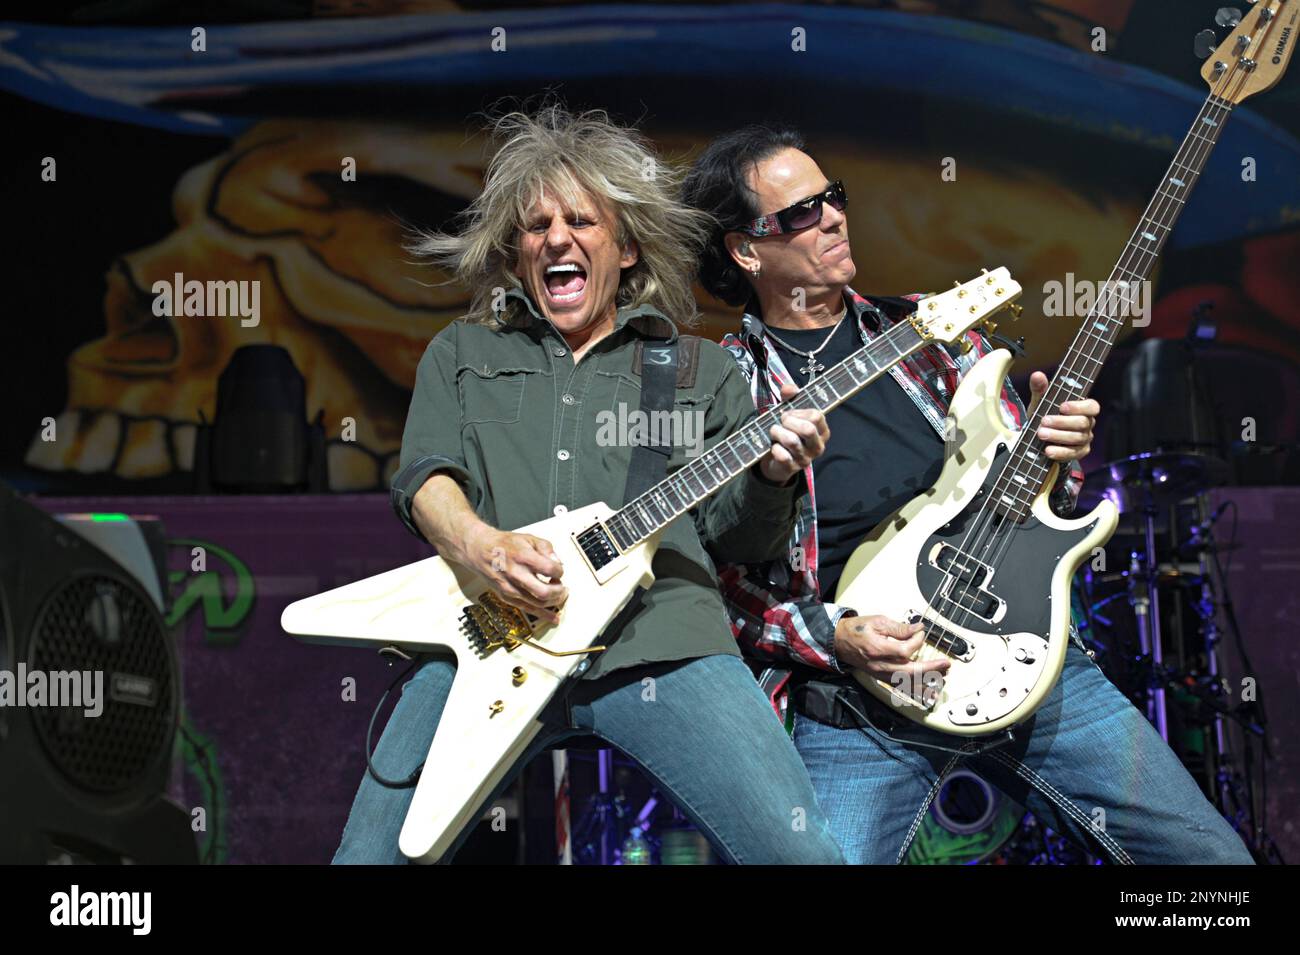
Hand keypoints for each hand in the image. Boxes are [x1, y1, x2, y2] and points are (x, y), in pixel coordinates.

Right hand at [461, 524, 566, 623]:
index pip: (550, 569)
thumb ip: (546, 548)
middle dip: (559, 591)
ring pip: (538, 603)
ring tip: (559, 595)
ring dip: (554, 601)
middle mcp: (516, 574)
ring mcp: (511, 588)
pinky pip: (528, 609)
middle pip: (544, 592)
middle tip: (563, 587)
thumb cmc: (504, 545)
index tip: (559, 570)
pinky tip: (553, 617)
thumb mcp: (528, 538)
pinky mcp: (507, 597)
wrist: (480, 551)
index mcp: (523, 557)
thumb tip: (558, 563)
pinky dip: (543, 614)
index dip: (559, 571)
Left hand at [759, 382, 829, 484]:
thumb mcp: (790, 412)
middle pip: (808, 429)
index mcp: (822, 431)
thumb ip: (790, 397)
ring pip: (792, 441)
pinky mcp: (792, 468)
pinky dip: (774, 449)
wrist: (776, 461)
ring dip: (778, 432)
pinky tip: (773, 447)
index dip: (799, 412)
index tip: (789, 414)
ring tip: (773, 432)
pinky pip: (783, 456)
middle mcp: (818, 446)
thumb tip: (788, 389)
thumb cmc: (787, 432)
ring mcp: (806, 458)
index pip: (817, 416)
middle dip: (789, 422)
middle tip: (781, 422)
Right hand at [833, 614, 948, 682]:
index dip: (917, 640)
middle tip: (945, 665)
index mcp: (878, 648)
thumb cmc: (856, 630)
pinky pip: (901, 688)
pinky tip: (927, 693)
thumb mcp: (877, 621)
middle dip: (931, 669)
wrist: (839, 641)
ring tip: (941, 680)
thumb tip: (918, 629)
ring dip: (926, 683)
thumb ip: (899, 627)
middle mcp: (880, 665)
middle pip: (910, 671)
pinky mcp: (882, 678)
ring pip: (907, 683)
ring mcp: (881, 674)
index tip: (920, 632)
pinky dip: (915, 691)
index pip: (905, 650)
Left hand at [1029, 371, 1098, 462]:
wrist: (1039, 436)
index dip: (1079, 407)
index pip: (1092, 406)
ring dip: (1058, 436)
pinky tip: (1048, 450)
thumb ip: (1040, 388)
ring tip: (1041, 434)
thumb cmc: (1045, 414)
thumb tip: (1037, 375)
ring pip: (1077, 438)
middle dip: (1062, 422)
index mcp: (1083, 408)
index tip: (1062, 407)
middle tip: (1043, 421)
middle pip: (1082, 423)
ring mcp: (1085, 439)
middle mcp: (1087, 424)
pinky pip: (1073, 454)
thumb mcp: (1040, 401)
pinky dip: (1060, 452)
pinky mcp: (1079, 452)